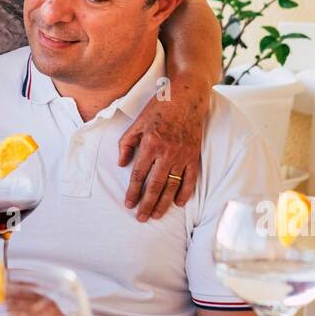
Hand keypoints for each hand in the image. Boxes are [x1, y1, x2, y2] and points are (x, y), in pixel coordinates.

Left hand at [118, 82, 205, 220]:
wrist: (186, 97)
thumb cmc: (159, 108)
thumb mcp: (136, 123)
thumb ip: (126, 144)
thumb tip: (121, 164)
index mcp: (150, 144)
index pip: (139, 174)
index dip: (133, 192)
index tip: (128, 204)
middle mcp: (166, 152)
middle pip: (155, 185)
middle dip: (147, 204)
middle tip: (141, 218)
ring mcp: (182, 155)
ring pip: (172, 186)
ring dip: (164, 203)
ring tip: (157, 215)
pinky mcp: (193, 156)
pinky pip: (190, 179)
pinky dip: (185, 193)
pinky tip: (178, 203)